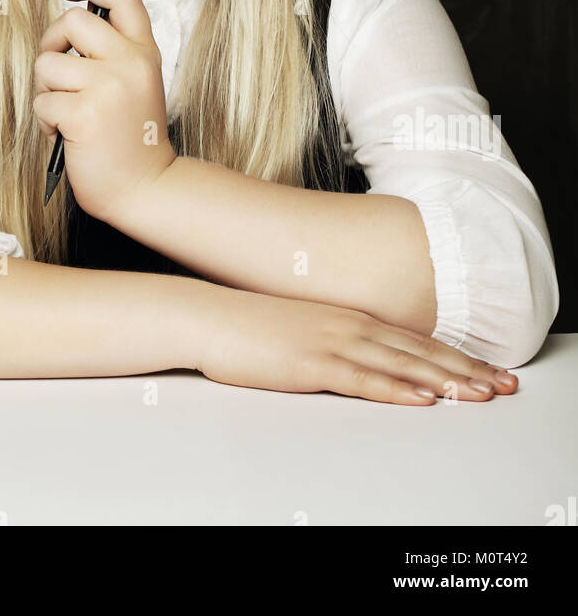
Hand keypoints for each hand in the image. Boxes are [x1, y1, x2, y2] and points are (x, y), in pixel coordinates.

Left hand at [34, 0, 176, 223]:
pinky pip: (42, 101)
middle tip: (55, 70)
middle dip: (51, 42)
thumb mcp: (138, 84)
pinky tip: (65, 136)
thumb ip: (115, 53)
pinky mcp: (84, 115)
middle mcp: (129, 63)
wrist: (147, 188)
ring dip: (45, 90)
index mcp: (144, 52)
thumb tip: (68, 28)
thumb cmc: (132, 139)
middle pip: (71, 21)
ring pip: (47, 64)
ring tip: (64, 114)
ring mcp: (107, 88)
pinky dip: (45, 121)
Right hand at [197, 290, 518, 404]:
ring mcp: (333, 343)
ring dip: (445, 382)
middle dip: (467, 369)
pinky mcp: (312, 364)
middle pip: (421, 351)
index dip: (457, 356)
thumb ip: (340, 338)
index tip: (489, 371)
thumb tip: (367, 356)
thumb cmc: (254, 327)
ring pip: (402, 365)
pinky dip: (398, 390)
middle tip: (505, 385)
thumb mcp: (307, 328)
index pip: (416, 339)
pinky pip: (364, 380)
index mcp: (352, 318)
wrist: (211, 317)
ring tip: (480, 395)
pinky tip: (422, 399)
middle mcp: (351, 325)